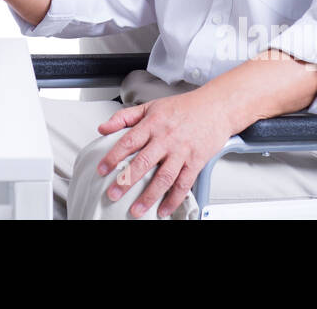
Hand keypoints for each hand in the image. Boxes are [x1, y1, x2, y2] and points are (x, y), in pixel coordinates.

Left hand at [95, 91, 234, 218]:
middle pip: (143, 162)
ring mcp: (181, 151)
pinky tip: (163, 209)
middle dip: (127, 180)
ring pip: (164, 177)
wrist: (215, 108)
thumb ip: (124, 117)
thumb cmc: (182, 108)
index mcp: (152, 124)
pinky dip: (173, 199)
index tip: (102, 170)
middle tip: (113, 194)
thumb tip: (103, 128)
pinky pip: (183, 183)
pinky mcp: (196, 162)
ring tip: (136, 209)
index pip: (128, 141)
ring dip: (149, 196)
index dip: (113, 156)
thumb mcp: (150, 106)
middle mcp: (166, 138)